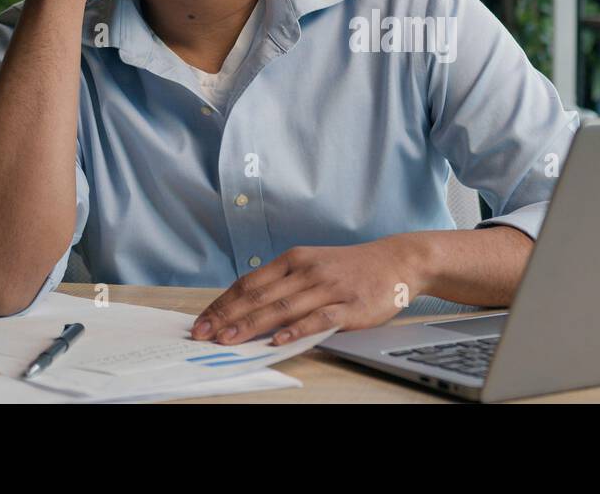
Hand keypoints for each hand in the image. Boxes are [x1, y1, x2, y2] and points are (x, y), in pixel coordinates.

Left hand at [191, 238, 428, 344]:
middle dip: (227, 316)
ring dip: (252, 324)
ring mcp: (328, 288)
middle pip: (259, 295)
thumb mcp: (313, 265)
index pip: (249, 282)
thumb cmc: (351, 267)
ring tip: (229, 339)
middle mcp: (307, 271)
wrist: (398, 260)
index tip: (201, 320)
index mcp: (294, 260)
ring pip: (282, 307)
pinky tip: (279, 339)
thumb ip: (283, 283)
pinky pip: (318, 318)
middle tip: (203, 333)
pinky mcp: (349, 306)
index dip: (223, 303)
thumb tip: (247, 307)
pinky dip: (297, 329)